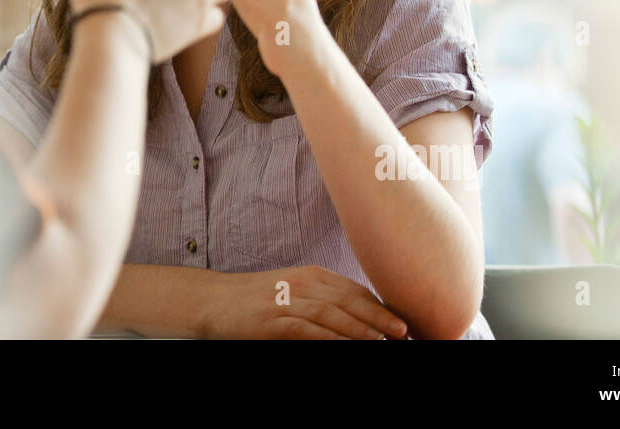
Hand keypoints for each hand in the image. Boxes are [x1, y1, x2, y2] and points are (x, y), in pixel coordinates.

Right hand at [200, 265, 410, 339]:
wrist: (215, 300)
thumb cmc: (258, 300)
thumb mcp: (294, 291)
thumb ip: (324, 299)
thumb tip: (361, 318)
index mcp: (312, 275)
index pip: (354, 290)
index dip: (380, 306)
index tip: (402, 322)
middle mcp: (302, 283)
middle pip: (348, 300)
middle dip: (379, 317)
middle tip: (404, 332)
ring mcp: (286, 300)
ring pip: (331, 313)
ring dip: (360, 328)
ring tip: (383, 340)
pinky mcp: (271, 319)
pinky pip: (305, 328)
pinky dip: (328, 336)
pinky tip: (345, 344)